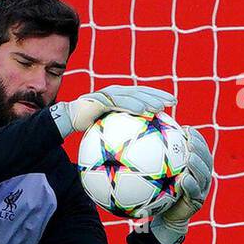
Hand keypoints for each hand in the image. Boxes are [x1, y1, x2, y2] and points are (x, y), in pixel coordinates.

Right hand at [50, 85, 176, 138]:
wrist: (69, 120)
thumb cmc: (90, 127)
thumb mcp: (110, 131)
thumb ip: (124, 134)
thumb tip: (139, 151)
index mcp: (121, 97)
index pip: (143, 94)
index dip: (158, 96)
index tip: (172, 103)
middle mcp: (117, 92)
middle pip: (142, 91)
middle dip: (158, 95)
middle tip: (173, 101)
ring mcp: (109, 94)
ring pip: (133, 94)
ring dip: (148, 100)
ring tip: (160, 107)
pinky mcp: (101, 98)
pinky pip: (120, 102)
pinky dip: (132, 105)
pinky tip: (143, 111)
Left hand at [150, 126, 213, 243]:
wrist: (164, 216)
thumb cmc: (159, 191)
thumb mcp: (156, 173)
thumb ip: (152, 158)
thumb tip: (137, 137)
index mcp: (196, 166)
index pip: (200, 148)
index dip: (197, 137)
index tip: (186, 128)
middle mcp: (202, 176)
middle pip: (206, 159)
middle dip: (200, 148)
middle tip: (190, 140)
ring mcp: (201, 189)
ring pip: (204, 175)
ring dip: (198, 165)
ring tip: (190, 157)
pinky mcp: (197, 202)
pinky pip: (195, 192)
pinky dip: (191, 185)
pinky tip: (184, 180)